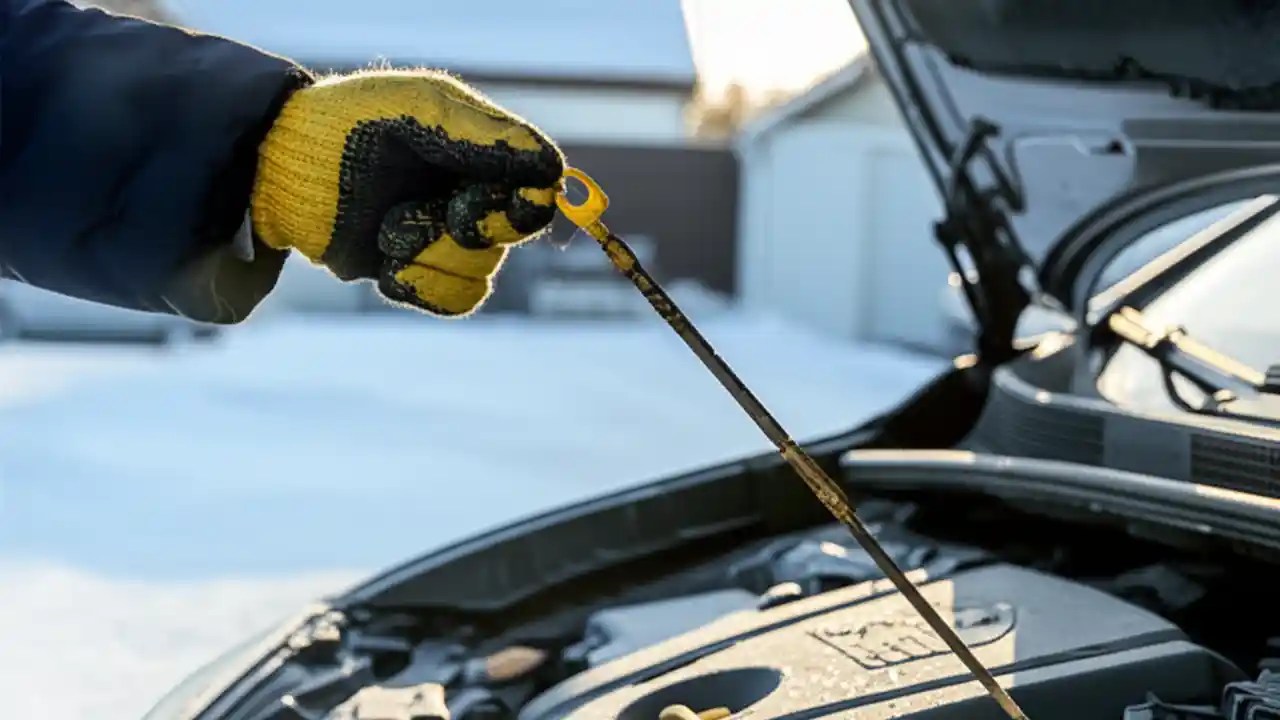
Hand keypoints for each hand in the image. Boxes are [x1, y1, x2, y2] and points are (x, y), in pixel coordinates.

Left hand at [250, 70, 563, 315]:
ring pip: (482, 271)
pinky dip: (421, 286)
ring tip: (387, 229)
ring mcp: (445, 237)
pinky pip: (455, 302)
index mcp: (481, 149)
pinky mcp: (418, 274)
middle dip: (472, 226)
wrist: (279, 172)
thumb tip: (553, 170)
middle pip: (515, 233)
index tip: (482, 196)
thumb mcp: (419, 111)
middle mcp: (471, 193)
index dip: (525, 201)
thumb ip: (485, 137)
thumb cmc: (347, 124)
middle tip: (439, 210)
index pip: (539, 185)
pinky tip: (387, 264)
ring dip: (431, 253)